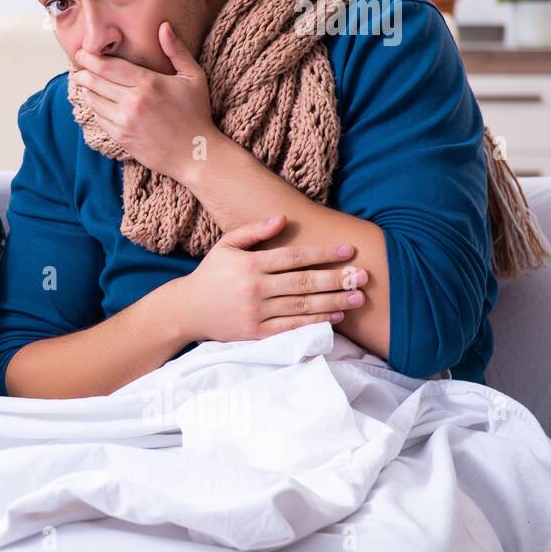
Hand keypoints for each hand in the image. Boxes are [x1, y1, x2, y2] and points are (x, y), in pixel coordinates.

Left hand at [73, 21, 217, 179]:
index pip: (109, 66)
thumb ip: (177, 50)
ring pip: (93, 100)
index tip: (81, 52)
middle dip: (82, 71)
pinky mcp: (121, 137)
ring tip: (81, 80)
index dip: (90, 58)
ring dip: (85, 89)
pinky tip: (93, 100)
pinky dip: (93, 107)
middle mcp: (132, 102)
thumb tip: (163, 26)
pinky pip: (98, 118)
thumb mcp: (193, 77)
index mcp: (148, 83)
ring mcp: (124, 121)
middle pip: (95, 81)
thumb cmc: (196, 113)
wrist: (194, 154)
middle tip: (76, 64)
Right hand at [176, 214, 366, 342]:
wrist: (187, 310)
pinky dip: (315, 321)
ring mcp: (257, 312)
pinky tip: (335, 316)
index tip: (349, 251)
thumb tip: (283, 219)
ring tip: (358, 297)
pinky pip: (292, 327)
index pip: (294, 257)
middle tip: (363, 276)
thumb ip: (254, 231)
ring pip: (302, 306)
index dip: (324, 254)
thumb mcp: (226, 246)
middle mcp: (255, 289)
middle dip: (337, 278)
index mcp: (250, 265)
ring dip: (334, 301)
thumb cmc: (211, 274)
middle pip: (304, 283)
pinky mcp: (257, 333)